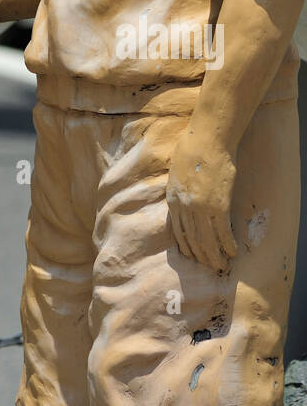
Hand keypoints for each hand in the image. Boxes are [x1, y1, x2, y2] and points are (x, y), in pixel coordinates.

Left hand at [166, 133, 237, 269]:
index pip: (179, 231)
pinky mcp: (219, 205)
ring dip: (215, 255)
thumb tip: (185, 203)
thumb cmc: (191, 149)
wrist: (207, 139)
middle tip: (209, 266)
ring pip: (207, 240)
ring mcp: (201, 208)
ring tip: (221, 265)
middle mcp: (185, 207)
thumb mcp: (176, 173)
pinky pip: (223, 231)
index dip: (186, 247)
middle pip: (193, 239)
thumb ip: (179, 191)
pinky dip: (228, 244)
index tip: (192, 256)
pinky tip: (232, 252)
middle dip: (201, 256)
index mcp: (173, 198)